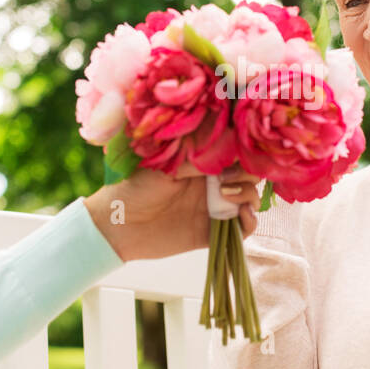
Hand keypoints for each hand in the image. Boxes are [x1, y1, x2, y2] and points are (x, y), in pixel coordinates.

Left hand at [84, 162, 262, 261]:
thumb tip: (229, 138)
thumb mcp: (167, 162)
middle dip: (247, 171)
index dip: (244, 149)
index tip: (239, 149)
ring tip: (226, 193)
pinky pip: (244, 226)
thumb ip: (198, 154)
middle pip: (249, 172)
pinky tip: (240, 213)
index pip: (235, 150)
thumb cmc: (135, 186)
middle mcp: (213, 181)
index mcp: (201, 160)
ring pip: (250, 196)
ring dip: (248, 193)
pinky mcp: (214, 230)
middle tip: (226, 176)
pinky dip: (250, 220)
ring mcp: (215, 205)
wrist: (118, 225)